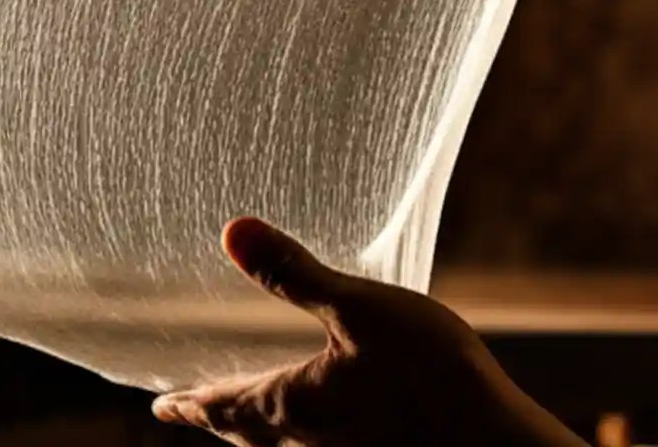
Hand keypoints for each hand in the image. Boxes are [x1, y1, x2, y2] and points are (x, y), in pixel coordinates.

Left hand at [152, 217, 584, 446]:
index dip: (191, 405)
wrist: (493, 443)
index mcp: (294, 405)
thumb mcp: (360, 309)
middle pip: (251, 436)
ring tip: (255, 420)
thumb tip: (232, 232)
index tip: (164, 407)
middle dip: (221, 421)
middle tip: (195, 414)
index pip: (225, 407)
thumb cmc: (429, 376)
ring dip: (262, 433)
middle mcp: (311, 443)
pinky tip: (334, 423)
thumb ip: (296, 274)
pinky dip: (307, 436)